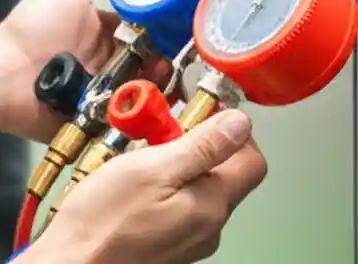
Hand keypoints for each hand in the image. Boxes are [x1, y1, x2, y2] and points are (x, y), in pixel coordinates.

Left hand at [0, 0, 168, 141]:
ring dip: (156, 85)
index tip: (182, 27)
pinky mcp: (99, 118)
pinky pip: (130, 118)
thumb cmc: (31, 28)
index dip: (165, 29)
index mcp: (102, 29)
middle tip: (166, 60)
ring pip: (145, 91)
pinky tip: (147, 103)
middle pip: (151, 62)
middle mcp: (106, 59)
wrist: (6, 74)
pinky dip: (142, 113)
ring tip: (155, 78)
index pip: (147, 29)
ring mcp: (104, 90)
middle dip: (165, 62)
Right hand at [21, 108, 267, 262]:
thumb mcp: (153, 169)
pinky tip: (131, 182)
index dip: (232, 130)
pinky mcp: (166, 245)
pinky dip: (161, 186)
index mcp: (212, 206)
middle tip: (158, 130)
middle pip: (223, 174)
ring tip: (139, 153)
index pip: (252, 161)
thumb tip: (240, 123)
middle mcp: (208, 228)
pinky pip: (177, 206)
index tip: (200, 111)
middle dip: (196, 144)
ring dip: (175, 163)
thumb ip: (202, 147)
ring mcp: (188, 240)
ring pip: (197, 188)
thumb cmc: (104, 220)